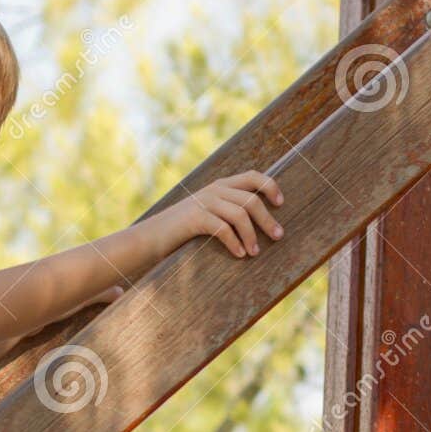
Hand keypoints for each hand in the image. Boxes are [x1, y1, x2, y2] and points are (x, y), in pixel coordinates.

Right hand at [162, 170, 284, 259]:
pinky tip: (239, 255)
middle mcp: (214, 190)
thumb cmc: (182, 231)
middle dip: (267, 219)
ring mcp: (204, 203)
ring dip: (252, 235)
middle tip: (278, 236)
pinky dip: (234, 242)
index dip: (270, 186)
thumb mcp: (207, 214)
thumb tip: (259, 220)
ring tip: (255, 252)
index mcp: (220, 186)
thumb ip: (227, 210)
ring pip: (240, 214)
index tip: (281, 203)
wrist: (150, 237)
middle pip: (251, 199)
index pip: (253, 176)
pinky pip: (223, 228)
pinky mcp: (195, 218)